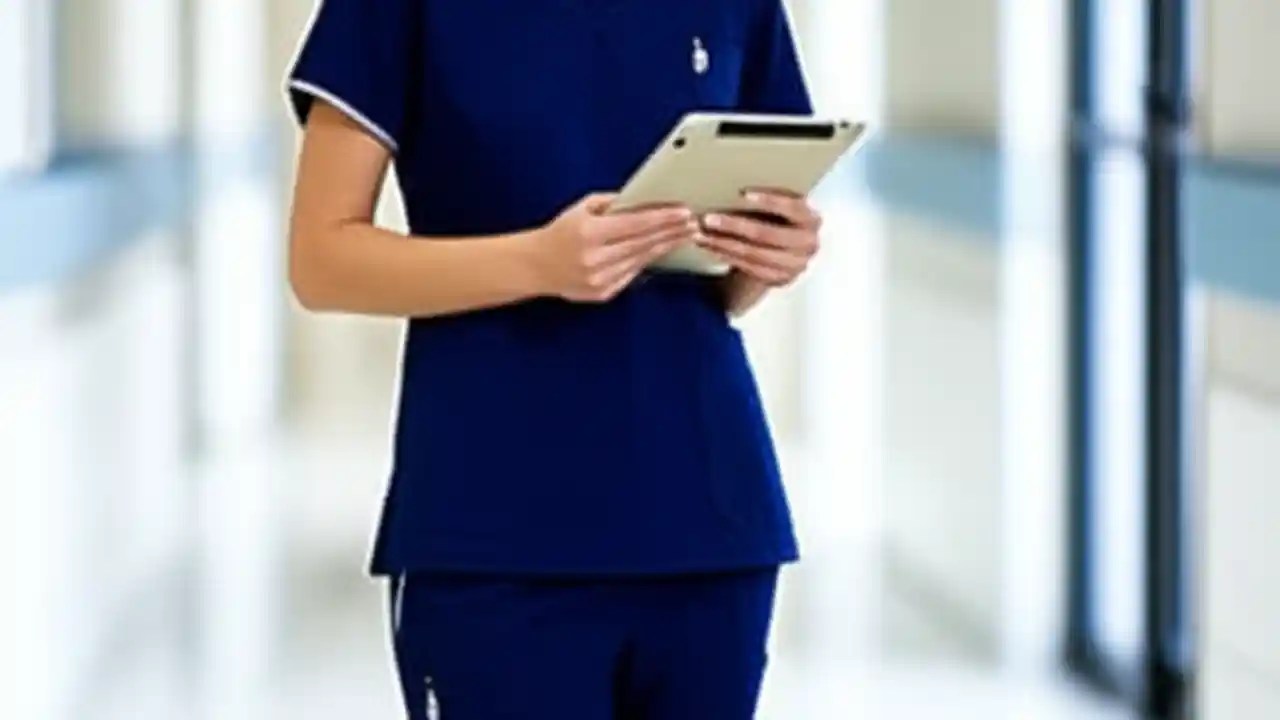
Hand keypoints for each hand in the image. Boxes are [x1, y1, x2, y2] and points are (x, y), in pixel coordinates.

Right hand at [535, 193, 698, 302]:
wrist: (535, 266)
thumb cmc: (560, 233)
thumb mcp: (582, 208)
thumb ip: (612, 203)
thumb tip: (644, 199)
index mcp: (589, 233)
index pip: (636, 225)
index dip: (663, 219)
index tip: (683, 213)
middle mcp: (595, 259)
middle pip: (644, 244)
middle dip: (672, 232)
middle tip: (694, 223)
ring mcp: (599, 279)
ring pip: (642, 260)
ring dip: (665, 247)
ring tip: (684, 235)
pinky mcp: (603, 293)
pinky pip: (632, 274)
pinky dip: (648, 261)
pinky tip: (661, 250)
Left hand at [695, 190, 822, 287]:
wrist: (782, 253)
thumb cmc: (777, 222)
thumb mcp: (779, 208)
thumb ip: (767, 199)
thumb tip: (734, 186)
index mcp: (811, 219)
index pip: (792, 207)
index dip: (769, 200)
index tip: (743, 193)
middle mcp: (808, 243)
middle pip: (766, 234)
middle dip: (733, 225)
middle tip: (708, 218)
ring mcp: (795, 265)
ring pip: (752, 253)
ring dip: (723, 243)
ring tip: (701, 233)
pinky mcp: (779, 279)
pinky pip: (747, 267)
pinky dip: (726, 255)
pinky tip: (710, 246)